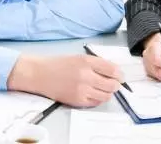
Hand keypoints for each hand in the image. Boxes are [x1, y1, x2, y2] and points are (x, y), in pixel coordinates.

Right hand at [8, 54, 123, 107]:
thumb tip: (115, 72)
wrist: (40, 74)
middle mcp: (85, 75)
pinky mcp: (77, 100)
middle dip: (116, 85)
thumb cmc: (59, 64)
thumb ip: (97, 64)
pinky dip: (98, 99)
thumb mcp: (80, 57)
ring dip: (108, 93)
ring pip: (106, 96)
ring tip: (103, 89)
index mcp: (87, 61)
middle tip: (114, 84)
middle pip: (112, 85)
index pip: (112, 70)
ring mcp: (81, 89)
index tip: (120, 76)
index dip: (120, 74)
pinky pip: (95, 102)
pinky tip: (93, 93)